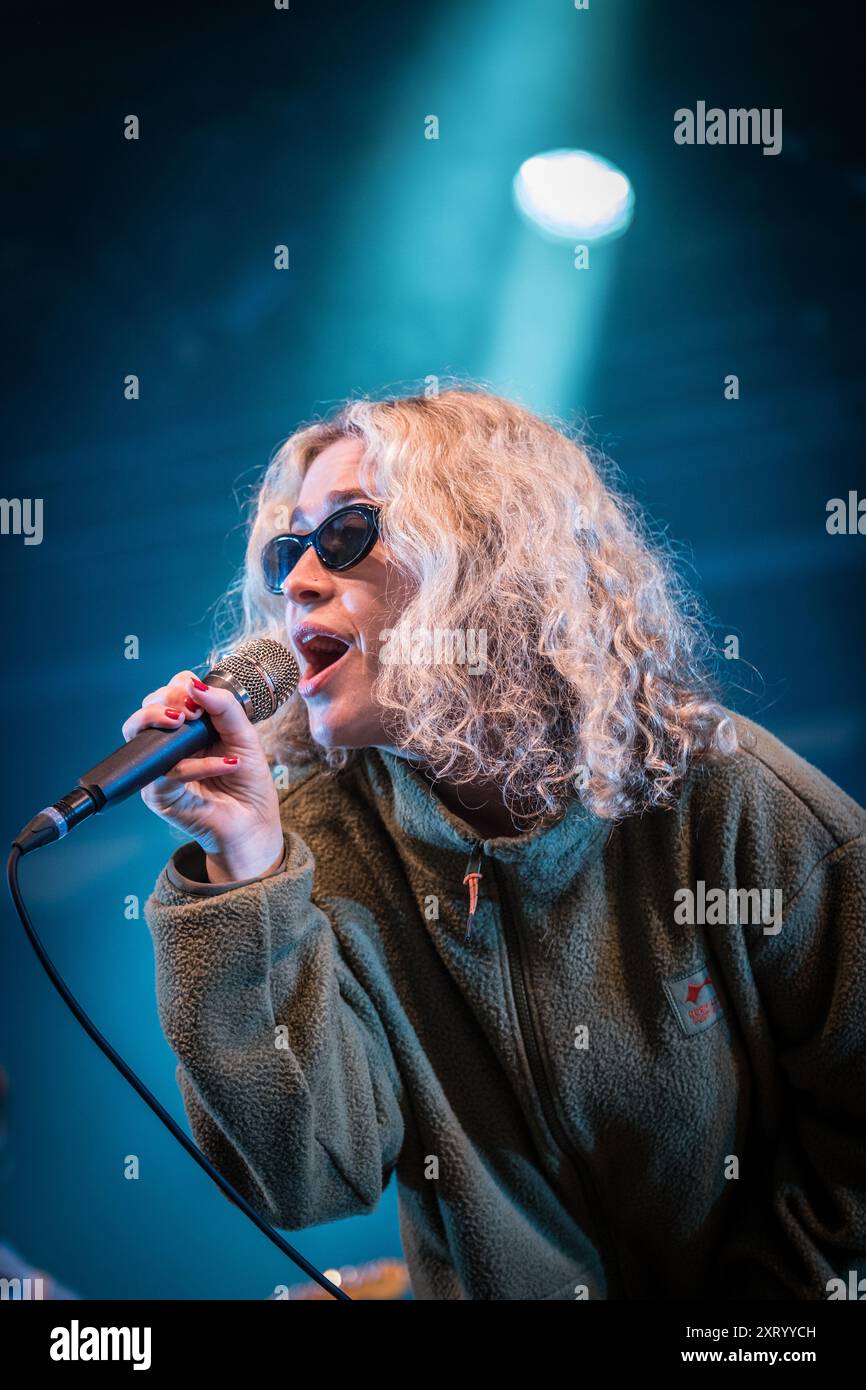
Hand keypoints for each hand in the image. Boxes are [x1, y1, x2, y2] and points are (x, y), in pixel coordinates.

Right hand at [121, 670, 284, 881]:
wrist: (253, 823)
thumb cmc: (247, 783)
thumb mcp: (244, 736)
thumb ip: (224, 707)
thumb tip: (196, 684)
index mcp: (189, 728)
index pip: (169, 694)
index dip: (178, 686)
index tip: (198, 693)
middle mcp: (170, 746)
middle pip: (145, 709)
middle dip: (165, 699)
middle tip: (190, 709)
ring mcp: (160, 769)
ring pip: (138, 736)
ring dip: (159, 720)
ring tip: (186, 719)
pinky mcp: (159, 794)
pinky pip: (168, 772)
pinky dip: (196, 765)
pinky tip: (224, 765)